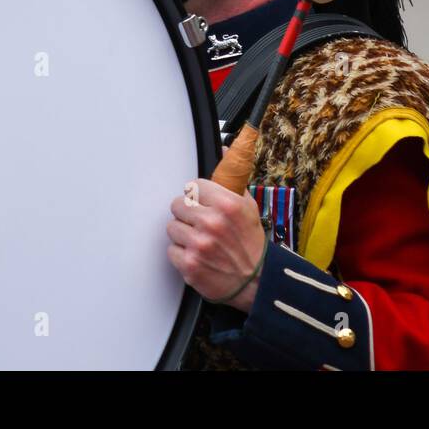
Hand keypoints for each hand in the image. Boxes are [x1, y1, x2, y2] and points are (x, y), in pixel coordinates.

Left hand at [167, 178, 265, 312]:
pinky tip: (197, 255)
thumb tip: (221, 147)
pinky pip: (171, 250)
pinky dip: (181, 254)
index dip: (198, 196)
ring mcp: (198, 245)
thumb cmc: (251, 242)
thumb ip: (231, 179)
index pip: (193, 186)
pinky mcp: (189, 265)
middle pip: (177, 205)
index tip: (204, 204)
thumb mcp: (248, 206)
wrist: (257, 280)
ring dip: (183, 234)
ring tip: (200, 241)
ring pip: (172, 227)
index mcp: (226, 204)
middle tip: (200, 224)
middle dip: (188, 214)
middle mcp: (211, 223)